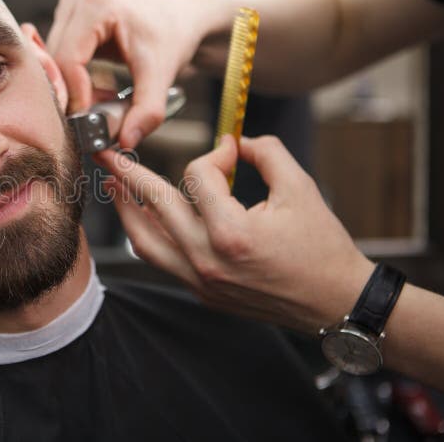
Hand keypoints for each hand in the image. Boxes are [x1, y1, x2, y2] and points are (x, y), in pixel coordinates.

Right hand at [47, 0, 231, 147]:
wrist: (183, 16)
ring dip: (73, 92)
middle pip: (55, 63)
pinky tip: (99, 92)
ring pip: (53, 64)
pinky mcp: (69, 20)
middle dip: (73, 97)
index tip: (92, 124)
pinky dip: (75, 83)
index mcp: (95, 5)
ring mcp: (69, 8)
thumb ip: (146, 111)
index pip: (67, 60)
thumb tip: (124, 143)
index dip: (75, 96)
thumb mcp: (163, 73)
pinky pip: (59, 60)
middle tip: (96, 122)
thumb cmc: (174, 36)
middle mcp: (75, 0)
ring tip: (105, 103)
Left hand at [96, 135, 374, 333]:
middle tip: (108, 153)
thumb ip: (266, 152)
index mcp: (232, 234)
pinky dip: (146, 235)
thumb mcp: (301, 188)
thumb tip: (235, 141)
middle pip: (155, 205)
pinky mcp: (201, 292)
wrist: (334, 302)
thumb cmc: (322, 247)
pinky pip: (161, 260)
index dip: (214, 154)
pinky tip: (142, 217)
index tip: (232, 150)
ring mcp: (200, 280)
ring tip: (113, 185)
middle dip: (128, 174)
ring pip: (144, 240)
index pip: (198, 177)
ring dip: (126, 209)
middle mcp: (207, 260)